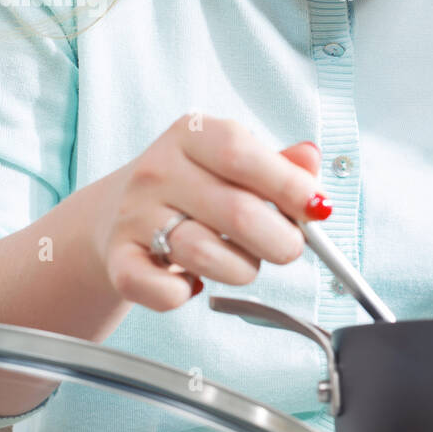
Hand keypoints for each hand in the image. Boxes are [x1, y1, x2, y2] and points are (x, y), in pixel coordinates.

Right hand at [92, 114, 330, 310]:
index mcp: (192, 136)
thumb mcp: (233, 163)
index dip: (289, 185)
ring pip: (205, 254)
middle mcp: (158, 171)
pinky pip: (163, 292)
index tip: (318, 209)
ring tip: (240, 263)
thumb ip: (278, 164)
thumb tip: (311, 160)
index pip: (241, 153)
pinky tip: (193, 283)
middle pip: (237, 212)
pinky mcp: (119, 260)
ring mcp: (134, 216)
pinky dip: (186, 295)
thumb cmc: (193, 188)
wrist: (114, 214)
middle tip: (288, 247)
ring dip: (241, 270)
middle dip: (281, 241)